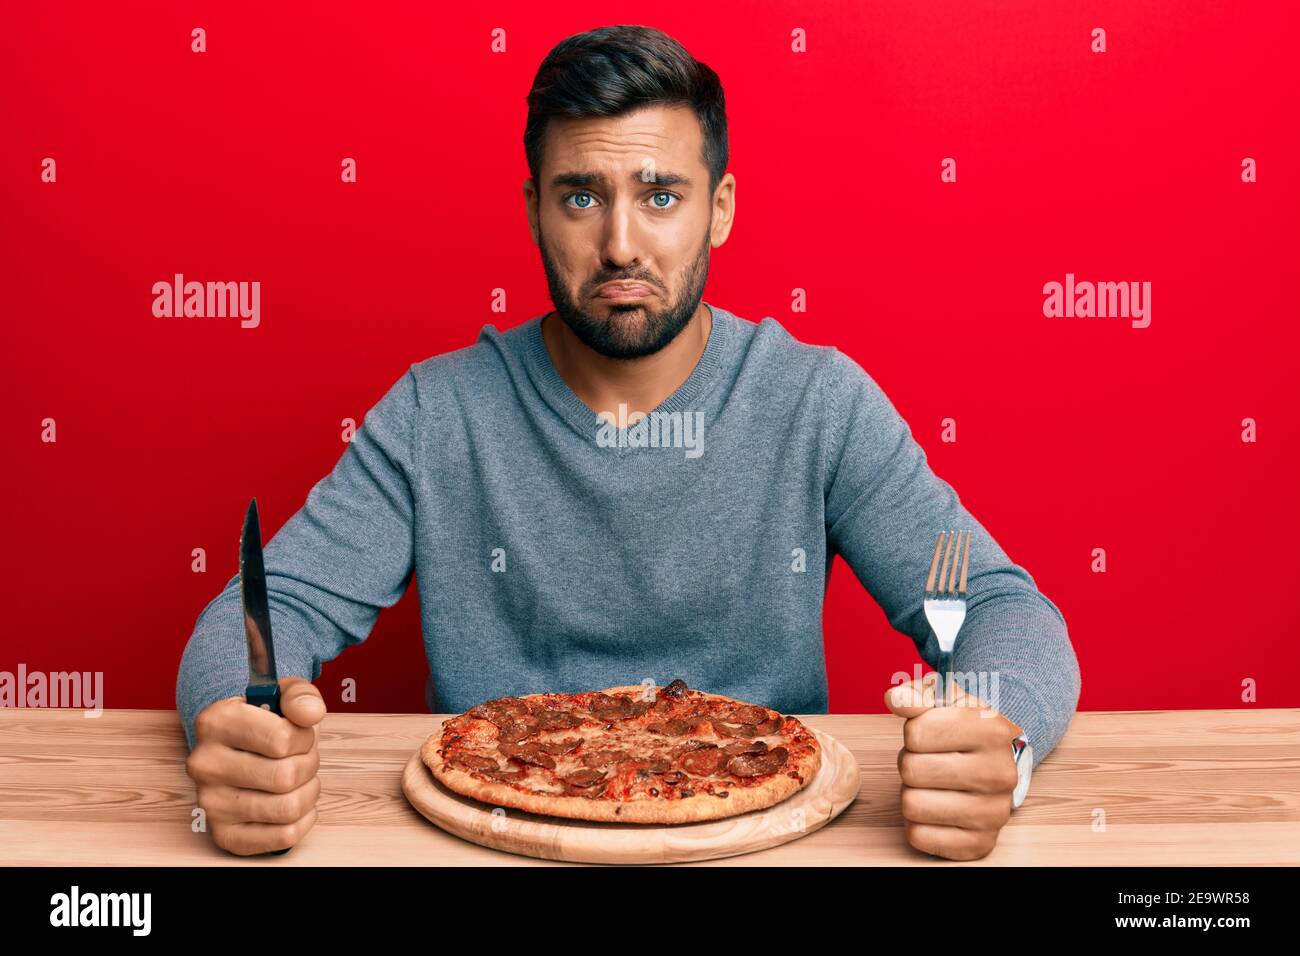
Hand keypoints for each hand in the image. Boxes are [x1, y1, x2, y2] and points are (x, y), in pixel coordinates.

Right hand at [185, 676, 325, 855]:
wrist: (235, 747)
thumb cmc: (265, 721)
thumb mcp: (282, 695)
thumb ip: (301, 696)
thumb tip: (311, 713)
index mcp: (215, 723)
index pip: (281, 739)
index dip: (303, 738)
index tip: (298, 734)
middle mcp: (205, 764)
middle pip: (285, 777)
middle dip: (309, 765)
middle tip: (303, 758)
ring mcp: (210, 803)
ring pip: (287, 808)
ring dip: (308, 792)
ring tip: (299, 778)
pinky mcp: (224, 834)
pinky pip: (283, 836)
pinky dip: (303, 819)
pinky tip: (296, 801)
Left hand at [883, 671, 1021, 860]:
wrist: (998, 761)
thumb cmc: (965, 727)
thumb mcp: (946, 699)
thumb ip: (917, 694)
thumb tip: (895, 698)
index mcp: (993, 731)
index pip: (915, 733)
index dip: (914, 732)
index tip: (932, 734)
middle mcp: (1000, 774)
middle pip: (911, 770)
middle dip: (912, 762)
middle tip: (931, 760)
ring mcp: (994, 814)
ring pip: (911, 805)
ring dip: (913, 792)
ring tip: (935, 783)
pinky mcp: (981, 844)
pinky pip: (919, 837)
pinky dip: (918, 823)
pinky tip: (938, 807)